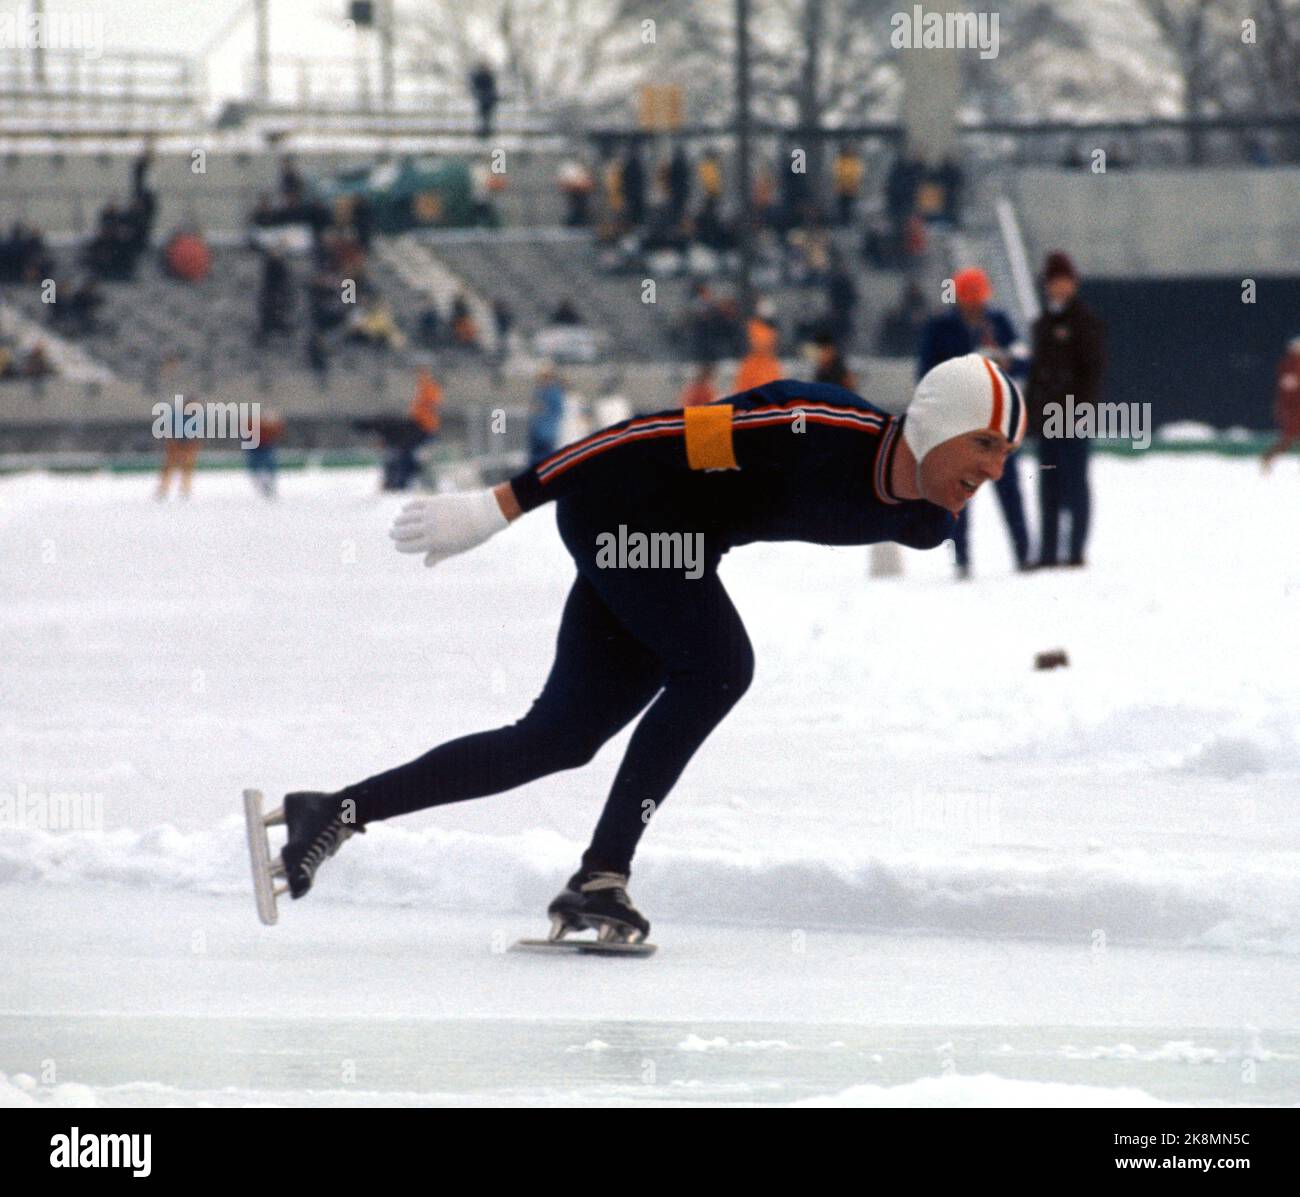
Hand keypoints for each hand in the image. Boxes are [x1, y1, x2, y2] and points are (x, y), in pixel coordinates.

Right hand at [389, 488, 508, 566]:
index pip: (408, 546)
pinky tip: (404, 510)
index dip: (401, 547)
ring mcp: (430, 513)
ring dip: (398, 521)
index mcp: (434, 542)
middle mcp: (429, 527)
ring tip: (395, 523)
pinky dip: (406, 508)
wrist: (484, 513)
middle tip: (392, 534)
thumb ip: (439, 555)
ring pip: (406, 517)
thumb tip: (426, 563)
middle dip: (395, 534)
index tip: (398, 546)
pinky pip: (414, 504)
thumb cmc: (472, 535)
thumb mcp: (456, 549)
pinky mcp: (433, 501)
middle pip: (404, 532)